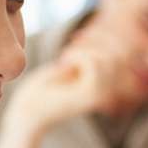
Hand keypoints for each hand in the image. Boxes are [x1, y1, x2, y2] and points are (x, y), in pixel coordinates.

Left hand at [7, 33, 137, 132]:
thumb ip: (86, 57)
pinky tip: (64, 63)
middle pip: (119, 57)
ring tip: (66, 59)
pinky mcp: (90, 96)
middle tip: (69, 54)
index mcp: (102, 88)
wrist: (26, 111)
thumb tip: (106, 37)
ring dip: (84, 51)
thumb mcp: (67, 67)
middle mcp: (106, 94)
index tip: (77, 42)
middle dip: (95, 45)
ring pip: (110, 59)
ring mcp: (101, 96)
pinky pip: (95, 63)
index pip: (121, 57)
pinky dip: (77, 56)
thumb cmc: (40, 89)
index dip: (103, 41)